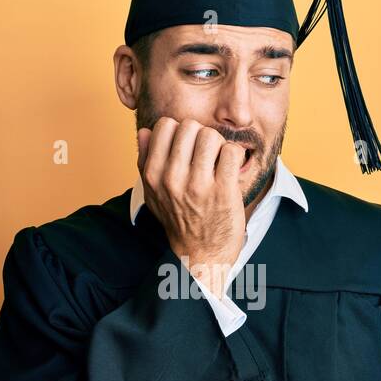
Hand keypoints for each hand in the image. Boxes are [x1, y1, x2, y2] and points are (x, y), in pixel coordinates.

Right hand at [137, 117, 246, 298]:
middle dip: (201, 136)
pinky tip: (230, 169)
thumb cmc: (178, 220)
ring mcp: (198, 185)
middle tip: (206, 154)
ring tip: (218, 162)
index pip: (165, 125)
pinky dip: (234, 156)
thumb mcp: (153, 193)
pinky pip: (231, 151)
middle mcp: (172, 179)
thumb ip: (146, 161)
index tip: (187, 147)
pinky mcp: (223, 191)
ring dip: (218, 145)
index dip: (180, 131)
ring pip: (211, 135)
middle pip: (190, 126)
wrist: (201, 254)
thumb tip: (146, 131)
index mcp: (153, 175)